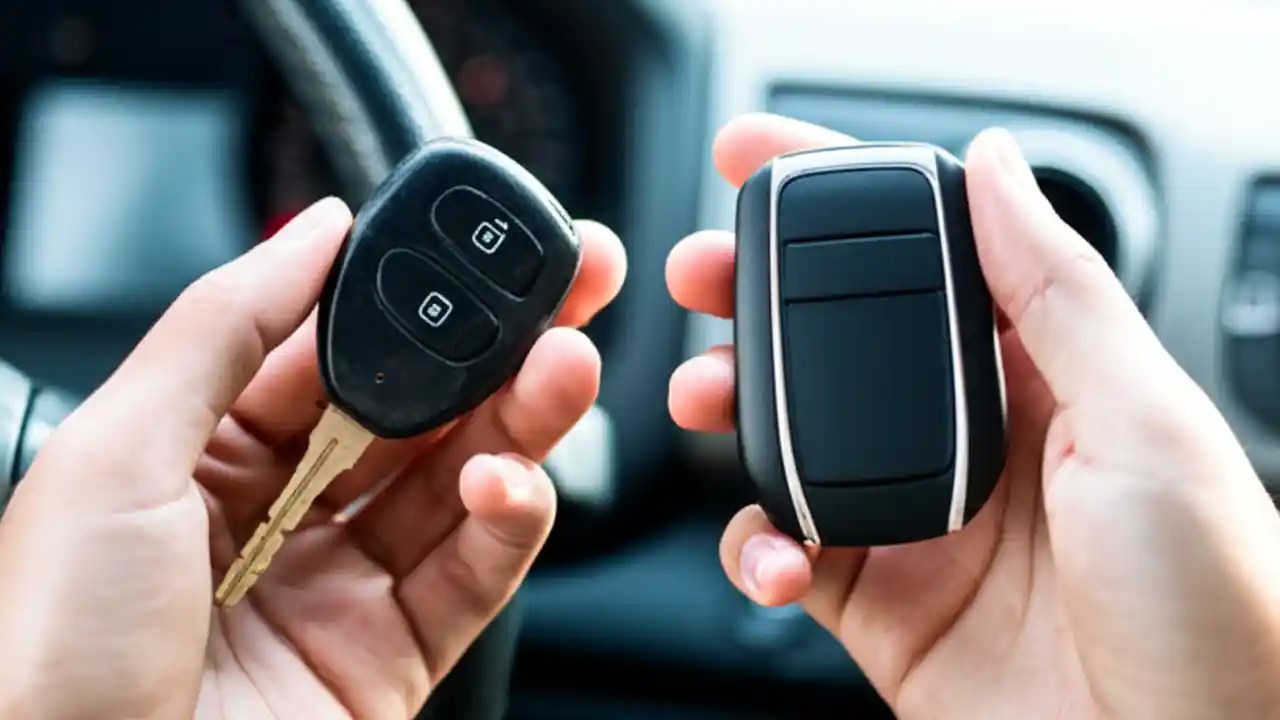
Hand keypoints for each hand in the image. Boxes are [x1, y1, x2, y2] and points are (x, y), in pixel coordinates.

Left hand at [0, 198, 625, 718]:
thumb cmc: (44, 653)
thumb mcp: (113, 453)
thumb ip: (224, 328)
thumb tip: (314, 231)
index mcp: (199, 453)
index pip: (331, 350)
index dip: (408, 294)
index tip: (473, 250)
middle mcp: (277, 515)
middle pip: (414, 412)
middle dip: (496, 348)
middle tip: (566, 290)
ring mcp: (339, 587)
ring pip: (459, 482)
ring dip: (522, 421)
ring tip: (564, 368)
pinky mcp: (393, 658)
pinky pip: (473, 574)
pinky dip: (509, 522)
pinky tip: (511, 483)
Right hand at [667, 114, 1279, 717]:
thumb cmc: (1215, 607)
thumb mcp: (1146, 422)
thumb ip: (1055, 293)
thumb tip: (994, 165)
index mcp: (1043, 379)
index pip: (927, 261)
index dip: (844, 204)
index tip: (762, 164)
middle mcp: (972, 445)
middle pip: (836, 345)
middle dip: (755, 299)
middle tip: (700, 274)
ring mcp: (917, 525)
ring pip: (790, 444)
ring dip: (731, 413)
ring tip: (701, 399)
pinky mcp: (879, 608)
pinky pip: (787, 557)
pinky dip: (756, 552)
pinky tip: (777, 558)